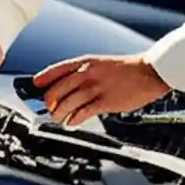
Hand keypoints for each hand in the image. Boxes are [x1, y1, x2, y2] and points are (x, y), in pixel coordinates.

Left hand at [33, 53, 171, 127]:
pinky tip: (71, 122)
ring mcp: (95, 88)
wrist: (149, 72)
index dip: (44, 77)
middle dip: (49, 101)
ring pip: (66, 103)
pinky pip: (82, 113)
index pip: (57, 69)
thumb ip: (86, 72)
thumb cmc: (127, 69)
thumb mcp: (102, 64)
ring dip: (59, 114)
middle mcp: (87, 73)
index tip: (36, 84)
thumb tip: (70, 85)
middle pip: (57, 89)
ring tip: (59, 118)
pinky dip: (73, 120)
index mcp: (86, 62)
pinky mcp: (104, 102)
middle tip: (49, 108)